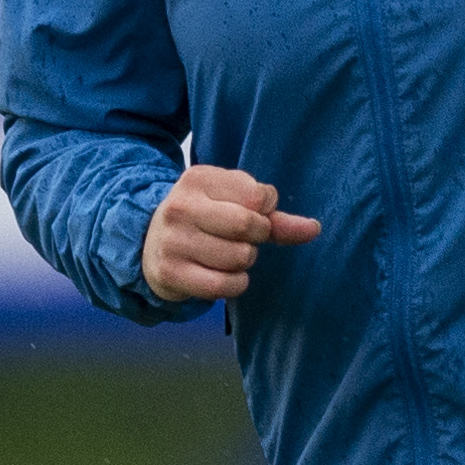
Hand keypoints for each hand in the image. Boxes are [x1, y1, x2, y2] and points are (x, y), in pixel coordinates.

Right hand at [142, 163, 320, 302]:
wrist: (150, 244)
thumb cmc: (205, 220)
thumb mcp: (235, 205)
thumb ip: (275, 217)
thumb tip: (314, 229)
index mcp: (198, 179)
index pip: (258, 196)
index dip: (265, 211)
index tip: (250, 213)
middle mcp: (180, 206)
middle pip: (248, 225)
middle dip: (256, 236)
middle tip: (242, 238)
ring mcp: (172, 241)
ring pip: (239, 257)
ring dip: (244, 261)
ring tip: (227, 254)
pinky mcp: (170, 273)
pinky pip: (225, 285)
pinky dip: (235, 283)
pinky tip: (223, 275)